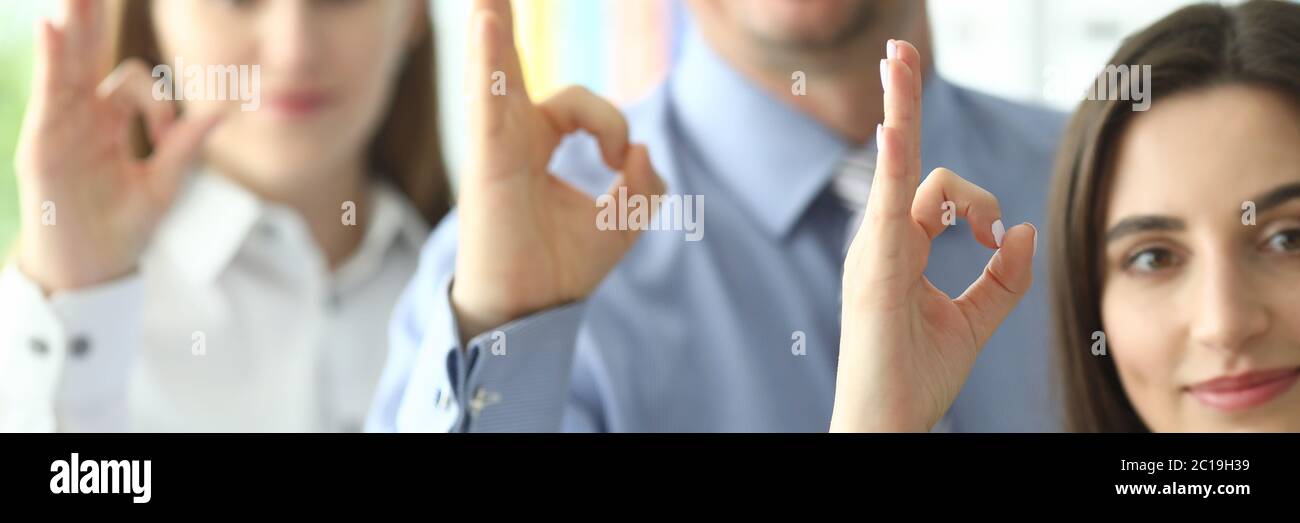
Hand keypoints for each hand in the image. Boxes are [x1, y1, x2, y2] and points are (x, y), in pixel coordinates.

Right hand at [14, 0, 222, 292]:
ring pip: (67, 64)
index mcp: (109, 123)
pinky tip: (54, 28)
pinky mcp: (43, 142)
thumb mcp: (164, 182)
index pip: (128, 82)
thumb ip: (187, 144)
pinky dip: (51, 60)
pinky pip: (48, 93)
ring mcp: (60, 126)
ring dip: (72, 25)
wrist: (90, 271)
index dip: (157, 100)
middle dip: (93, 17)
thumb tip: (224, 109)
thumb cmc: (123, 229)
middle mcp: (81, 118)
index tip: (168, 133)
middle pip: (88, 55)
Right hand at [451, 0, 663, 341]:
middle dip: (501, 20)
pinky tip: (487, 21)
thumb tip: (642, 149)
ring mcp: (495, 147)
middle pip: (508, 65)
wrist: (531, 313)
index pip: (579, 105)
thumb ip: (643, 184)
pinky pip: (488, 102)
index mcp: (537, 144)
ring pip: (493, 72)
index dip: (609, 123)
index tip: (618, 161)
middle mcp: (510, 138)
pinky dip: (488, 61)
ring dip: (490, 23)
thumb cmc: (561, 270)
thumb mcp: (621, 223)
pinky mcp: (488, 164)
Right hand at [831, 40, 1037, 431]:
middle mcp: (880, 240)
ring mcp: (874, 250)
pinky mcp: (877, 269)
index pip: (926, 184)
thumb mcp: (976, 319)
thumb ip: (1004, 277)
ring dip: (906, 115)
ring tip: (916, 96)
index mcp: (899, 248)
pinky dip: (890, 165)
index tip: (998, 237)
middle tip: (897, 50)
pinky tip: (894, 129)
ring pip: (904, 169)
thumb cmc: (918, 377)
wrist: (888, 424)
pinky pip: (885, 204)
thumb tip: (1026, 231)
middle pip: (903, 156)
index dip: (973, 196)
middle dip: (900, 99)